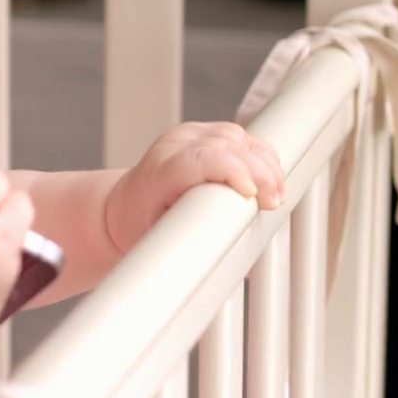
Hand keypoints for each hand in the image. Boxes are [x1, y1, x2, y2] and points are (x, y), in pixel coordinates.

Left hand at [105, 122, 284, 252]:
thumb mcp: (157, 242)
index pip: (199, 159)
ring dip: (264, 163)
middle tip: (272, 204)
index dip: (231, 171)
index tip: (251, 195)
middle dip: (259, 173)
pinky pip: (239, 136)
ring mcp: (188, 135)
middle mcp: (173, 146)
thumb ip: (191, 246)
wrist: (122, 206)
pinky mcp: (203, 133)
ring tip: (274, 194)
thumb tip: (234, 264)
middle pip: (228, 146)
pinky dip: (260, 154)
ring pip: (238, 138)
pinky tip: (269, 177)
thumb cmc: (138, 227)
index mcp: (158, 173)